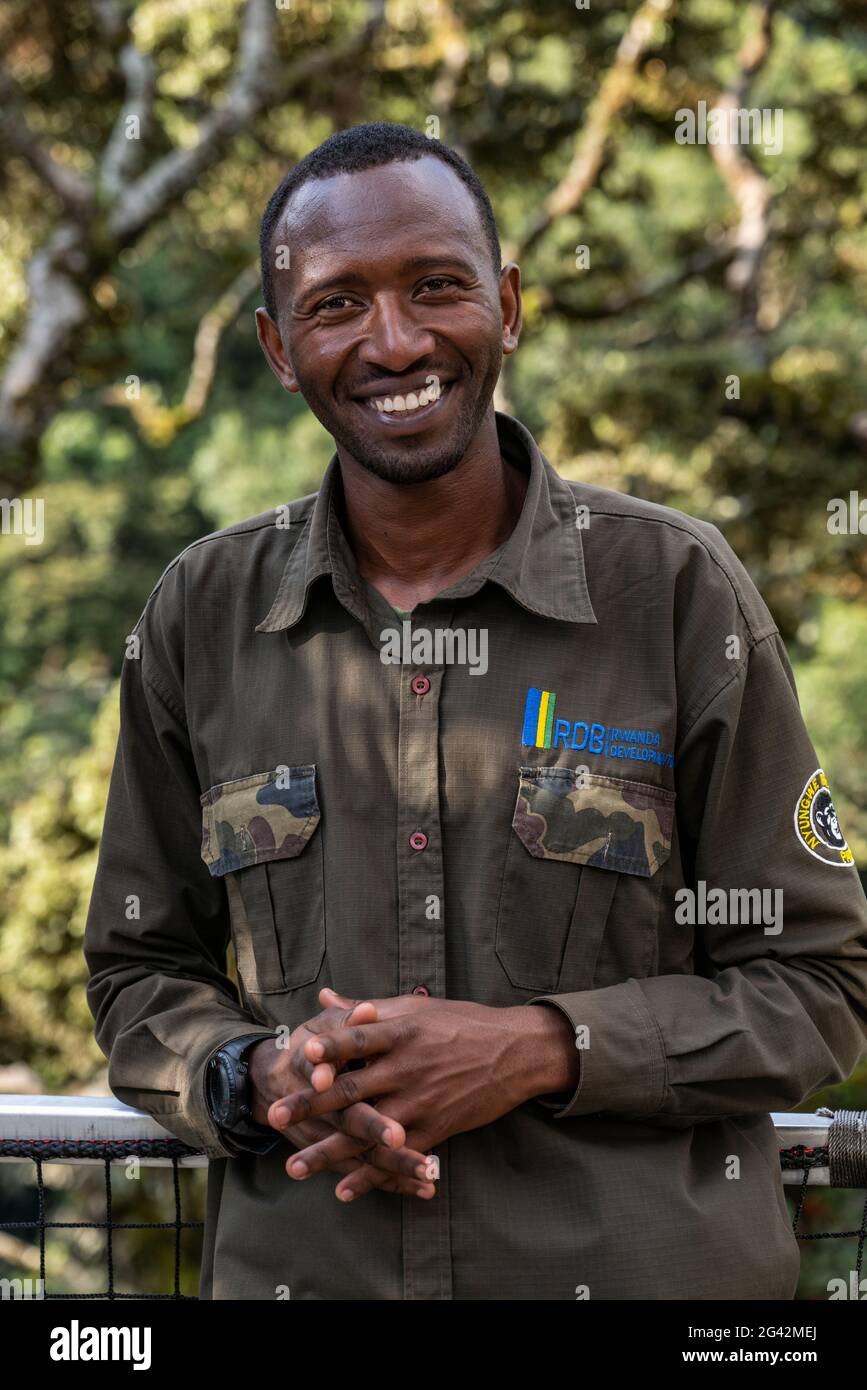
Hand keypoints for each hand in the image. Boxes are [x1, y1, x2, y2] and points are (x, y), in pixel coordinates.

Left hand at [273, 988, 577, 1200]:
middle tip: (274, 1117)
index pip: (357, 1038)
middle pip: (351, 1088)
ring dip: (330, 1152)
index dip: (330, 1046)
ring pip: (367, 1130)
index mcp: (401, 1032)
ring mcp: (420, 1101)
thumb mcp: (416, 1008)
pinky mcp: (435, 1129)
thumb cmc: (462, 1023)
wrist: (516, 1052)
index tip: (300, 1054)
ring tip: (295, 1167)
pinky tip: (345, 1189)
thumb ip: (367, 1009)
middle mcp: (406, 1067)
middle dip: (310, 1105)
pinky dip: (371, 1174)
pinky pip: (397, 1156)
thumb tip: (324, 998)